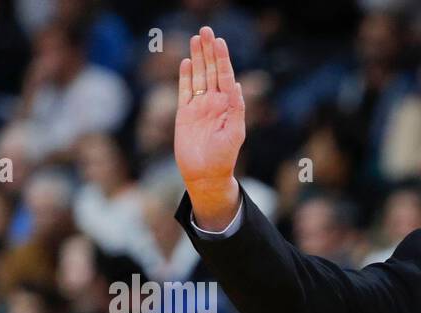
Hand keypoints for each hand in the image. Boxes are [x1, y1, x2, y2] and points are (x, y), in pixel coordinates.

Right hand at [175, 26, 244, 229]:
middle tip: (207, 30)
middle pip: (211, 70)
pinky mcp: (184, 113)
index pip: (225, 76)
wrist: (205, 174)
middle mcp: (214, 103)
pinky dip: (186, 76)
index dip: (223, 58)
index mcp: (228, 106)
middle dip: (209, 51)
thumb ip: (236, 109)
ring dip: (198, 58)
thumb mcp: (234, 133)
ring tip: (197, 38)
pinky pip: (184, 90)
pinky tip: (187, 62)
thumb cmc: (224, 157)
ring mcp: (199, 106)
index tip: (220, 42)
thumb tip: (235, 84)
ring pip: (198, 76)